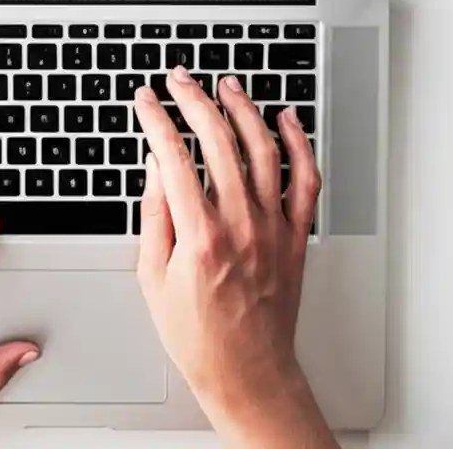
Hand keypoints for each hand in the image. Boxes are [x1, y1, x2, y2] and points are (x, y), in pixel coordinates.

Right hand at [134, 67, 334, 448]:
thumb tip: (156, 168)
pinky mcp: (295, 236)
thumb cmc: (197, 335)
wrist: (246, 371)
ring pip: (263, 151)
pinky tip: (284, 119)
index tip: (146, 101)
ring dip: (243, 110)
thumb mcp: (153, 277)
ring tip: (226, 86)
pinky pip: (305, 179)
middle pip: (218, 142)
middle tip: (180, 81)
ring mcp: (273, 228)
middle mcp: (241, 226)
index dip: (157, 120)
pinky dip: (297, 143)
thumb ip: (154, 216)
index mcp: (200, 237)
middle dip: (194, 100)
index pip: (174, 158)